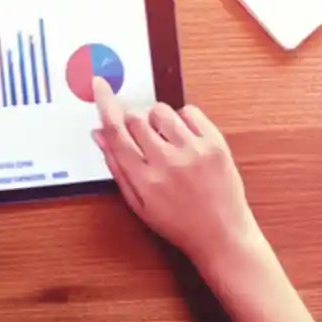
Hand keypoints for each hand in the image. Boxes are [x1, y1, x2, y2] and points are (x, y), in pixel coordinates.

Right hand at [90, 77, 258, 263]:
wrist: (222, 235)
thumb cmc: (179, 223)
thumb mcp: (138, 204)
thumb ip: (116, 167)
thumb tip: (99, 134)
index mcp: (145, 180)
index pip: (116, 132)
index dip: (105, 104)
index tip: (100, 86)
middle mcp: (167, 163)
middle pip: (136, 118)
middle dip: (132, 119)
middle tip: (140, 133)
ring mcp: (193, 151)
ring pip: (161, 111)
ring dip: (156, 119)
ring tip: (165, 140)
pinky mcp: (215, 144)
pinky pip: (190, 111)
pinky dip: (182, 118)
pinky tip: (184, 138)